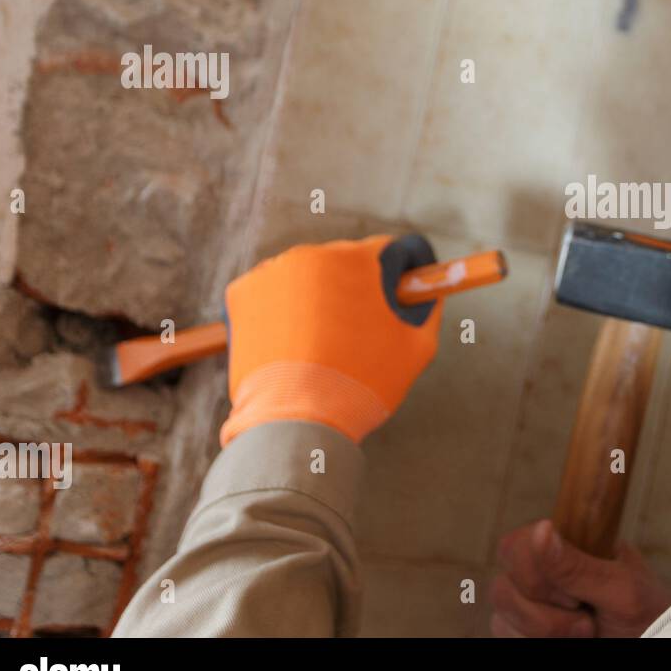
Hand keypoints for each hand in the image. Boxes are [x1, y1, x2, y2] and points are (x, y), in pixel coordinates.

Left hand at [220, 233, 443, 445]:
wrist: (296, 420)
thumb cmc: (363, 383)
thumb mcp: (417, 347)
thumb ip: (428, 310)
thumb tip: (429, 296)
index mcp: (358, 259)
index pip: (394, 250)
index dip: (407, 270)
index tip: (408, 290)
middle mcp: (312, 254)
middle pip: (347, 262)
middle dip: (360, 287)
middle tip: (365, 328)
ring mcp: (272, 272)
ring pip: (308, 277)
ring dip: (320, 297)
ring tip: (325, 343)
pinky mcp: (241, 293)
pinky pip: (273, 293)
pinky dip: (283, 311)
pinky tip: (294, 342)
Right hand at [490, 519, 670, 637]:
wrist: (656, 642)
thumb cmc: (646, 613)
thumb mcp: (620, 589)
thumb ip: (577, 566)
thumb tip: (541, 528)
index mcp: (563, 544)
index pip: (515, 545)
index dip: (535, 573)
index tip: (575, 595)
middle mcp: (540, 571)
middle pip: (503, 586)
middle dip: (545, 612)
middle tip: (587, 618)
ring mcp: (529, 603)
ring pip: (502, 616)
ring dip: (544, 632)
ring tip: (585, 633)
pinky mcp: (524, 631)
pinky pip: (503, 635)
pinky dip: (534, 642)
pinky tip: (569, 642)